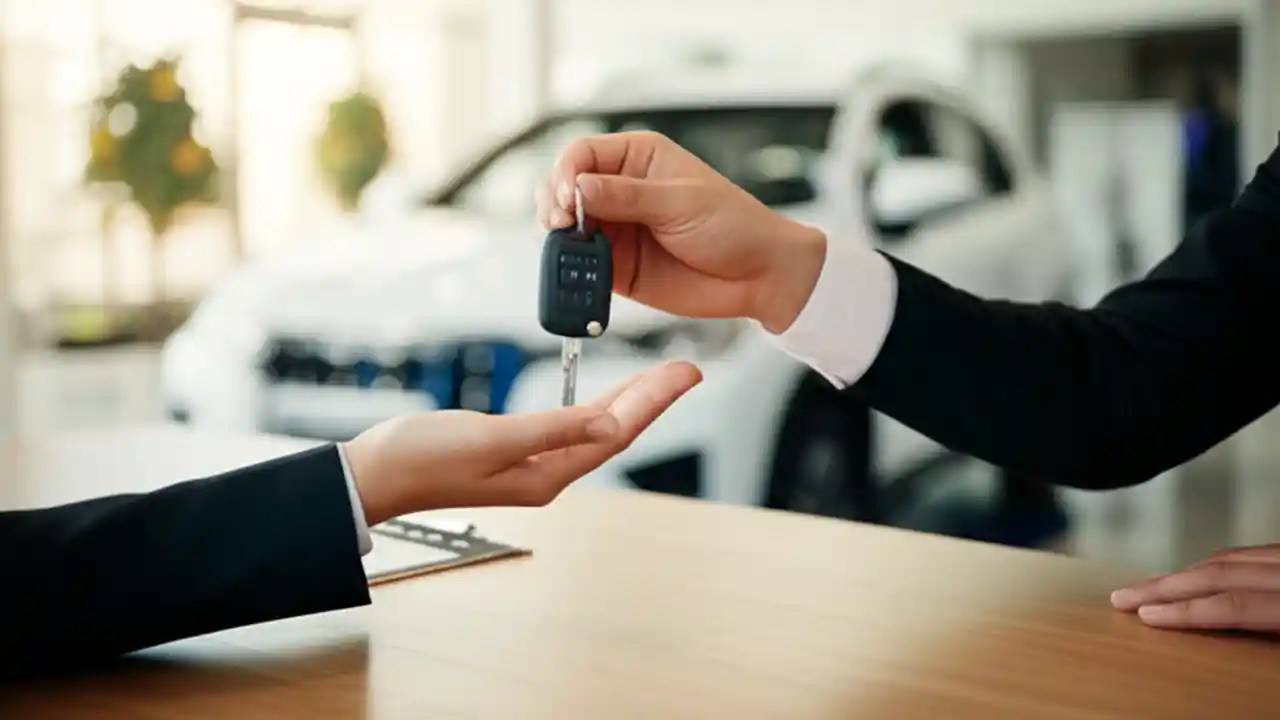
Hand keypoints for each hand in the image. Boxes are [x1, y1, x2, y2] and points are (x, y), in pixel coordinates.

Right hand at [343, 361, 700, 524]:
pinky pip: (570, 425)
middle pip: (614, 430)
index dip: (654, 401)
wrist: (376, 474)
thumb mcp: (490, 439)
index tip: (685, 375)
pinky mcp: (514, 450)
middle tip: (685, 370)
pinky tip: (602, 395)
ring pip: (595, 427)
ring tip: (657, 377)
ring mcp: (531, 464)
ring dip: (628, 400)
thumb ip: (550, 430)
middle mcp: (546, 474)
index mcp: (546, 475)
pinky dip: (593, 404)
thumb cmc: (423, 458)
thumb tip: (607, 424)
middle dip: (651, 398)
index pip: (616, 433)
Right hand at [535, 131, 826, 333]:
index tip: (569, 196)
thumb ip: (626, 196)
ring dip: (559, 235)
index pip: (582, 153)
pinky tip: (578, 269)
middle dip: (554, 202)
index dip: (566, 172)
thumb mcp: (680, 202)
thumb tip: (579, 188)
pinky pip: (582, 263)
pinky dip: (572, 267)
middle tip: (562, 222)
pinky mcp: (618, 265)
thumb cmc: (734, 226)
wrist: (759, 276)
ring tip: (569, 245)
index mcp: (639, 158)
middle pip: (564, 187)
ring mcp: (617, 228)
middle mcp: (622, 190)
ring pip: (566, 226)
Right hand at [1111, 543, 1279, 632]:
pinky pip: (1248, 552)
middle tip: (1122, 595)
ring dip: (1184, 571)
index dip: (1185, 611)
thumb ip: (1270, 631)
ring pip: (1228, 556)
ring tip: (1152, 586)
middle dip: (1164, 585)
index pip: (1232, 605)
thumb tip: (1226, 624)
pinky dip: (1216, 562)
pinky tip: (1200, 572)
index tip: (1145, 615)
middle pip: (1217, 572)